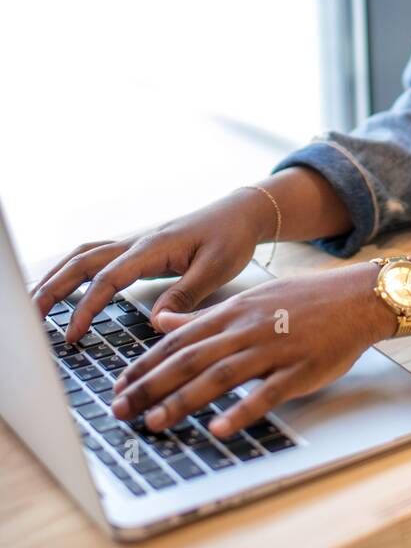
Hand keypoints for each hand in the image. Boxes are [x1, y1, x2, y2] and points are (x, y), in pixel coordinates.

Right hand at [29, 189, 276, 342]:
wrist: (242, 213)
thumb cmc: (231, 238)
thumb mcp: (216, 269)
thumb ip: (184, 296)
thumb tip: (154, 324)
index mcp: (153, 247)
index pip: (108, 279)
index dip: (87, 307)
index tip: (72, 335)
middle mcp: (137, 243)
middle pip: (82, 262)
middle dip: (53, 288)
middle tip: (31, 317)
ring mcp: (135, 244)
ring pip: (84, 256)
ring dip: (57, 276)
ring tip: (35, 302)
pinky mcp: (138, 250)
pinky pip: (96, 257)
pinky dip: (73, 270)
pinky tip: (63, 286)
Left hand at [109, 265, 388, 435]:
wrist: (356, 297)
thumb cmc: (303, 301)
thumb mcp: (249, 300)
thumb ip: (204, 316)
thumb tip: (162, 323)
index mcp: (233, 312)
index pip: (178, 340)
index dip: (145, 364)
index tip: (118, 385)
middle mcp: (246, 328)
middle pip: (190, 358)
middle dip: (150, 386)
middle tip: (120, 410)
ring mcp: (272, 349)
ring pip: (220, 375)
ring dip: (184, 400)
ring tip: (154, 422)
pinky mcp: (298, 370)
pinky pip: (266, 392)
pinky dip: (241, 410)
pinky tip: (219, 428)